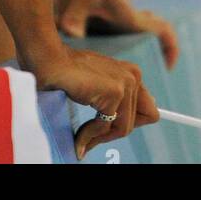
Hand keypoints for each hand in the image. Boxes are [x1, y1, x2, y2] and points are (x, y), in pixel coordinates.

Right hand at [29, 43, 158, 157]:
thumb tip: (129, 126)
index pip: (149, 111)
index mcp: (132, 74)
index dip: (130, 124)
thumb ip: (116, 101)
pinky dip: (91, 134)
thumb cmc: (69, 74)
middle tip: (90, 138)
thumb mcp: (99, 86)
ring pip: (124, 128)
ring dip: (100, 137)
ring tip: (81, 138)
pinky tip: (79, 134)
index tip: (108, 130)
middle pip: (137, 122)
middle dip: (113, 133)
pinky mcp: (115, 91)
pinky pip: (107, 127)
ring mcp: (126, 83)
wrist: (50, 61)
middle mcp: (134, 76)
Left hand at [56, 0, 179, 68]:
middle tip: (130, 83)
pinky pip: (103, 31)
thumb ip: (74, 16)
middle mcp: (122, 15)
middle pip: (144, 39)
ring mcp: (108, 11)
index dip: (170, 49)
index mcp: (128, 16)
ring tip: (103, 76)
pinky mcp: (92, 7)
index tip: (167, 68)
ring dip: (119, 54)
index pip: (161, 31)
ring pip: (123, 37)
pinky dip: (98, 45)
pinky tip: (77, 54)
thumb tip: (69, 34)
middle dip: (144, 60)